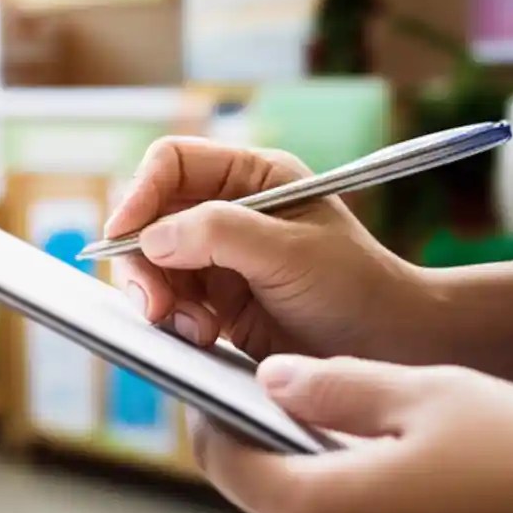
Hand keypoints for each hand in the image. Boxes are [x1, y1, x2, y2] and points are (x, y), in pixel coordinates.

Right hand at [107, 137, 437, 362]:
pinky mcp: (216, 301)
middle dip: (143, 260)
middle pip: (150, 218)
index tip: (123, 232)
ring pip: (152, 264)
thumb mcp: (289, 252)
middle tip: (153, 303)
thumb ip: (218, 235)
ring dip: (160, 297)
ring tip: (192, 327)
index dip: (140, 192)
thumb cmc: (355, 287)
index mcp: (250, 176)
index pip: (170, 164)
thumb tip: (152, 237)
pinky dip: (174, 320)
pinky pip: (169, 301)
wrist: (389, 348)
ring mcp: (219, 257)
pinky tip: (204, 335)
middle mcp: (228, 210)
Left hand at [192, 356, 512, 512]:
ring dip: (290, 466)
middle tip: (261, 387)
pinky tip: (359, 454)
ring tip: (307, 411)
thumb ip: (336, 386)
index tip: (214, 378)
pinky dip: (334, 491)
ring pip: (299, 512)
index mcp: (323, 507)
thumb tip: (272, 377)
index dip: (208, 413)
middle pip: (257, 493)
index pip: (224, 461)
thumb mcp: (429, 396)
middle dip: (248, 439)